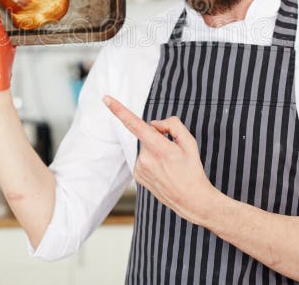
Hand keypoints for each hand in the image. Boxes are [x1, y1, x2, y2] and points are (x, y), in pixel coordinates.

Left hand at [103, 95, 217, 224]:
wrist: (191, 200)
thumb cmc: (192, 169)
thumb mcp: (190, 142)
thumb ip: (172, 125)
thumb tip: (154, 124)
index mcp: (159, 148)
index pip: (135, 124)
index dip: (119, 110)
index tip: (106, 99)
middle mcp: (146, 159)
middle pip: (147, 135)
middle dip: (158, 137)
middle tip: (174, 153)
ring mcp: (140, 169)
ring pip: (145, 148)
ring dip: (155, 151)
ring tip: (170, 166)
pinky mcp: (138, 176)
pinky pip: (143, 159)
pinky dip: (152, 161)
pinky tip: (163, 171)